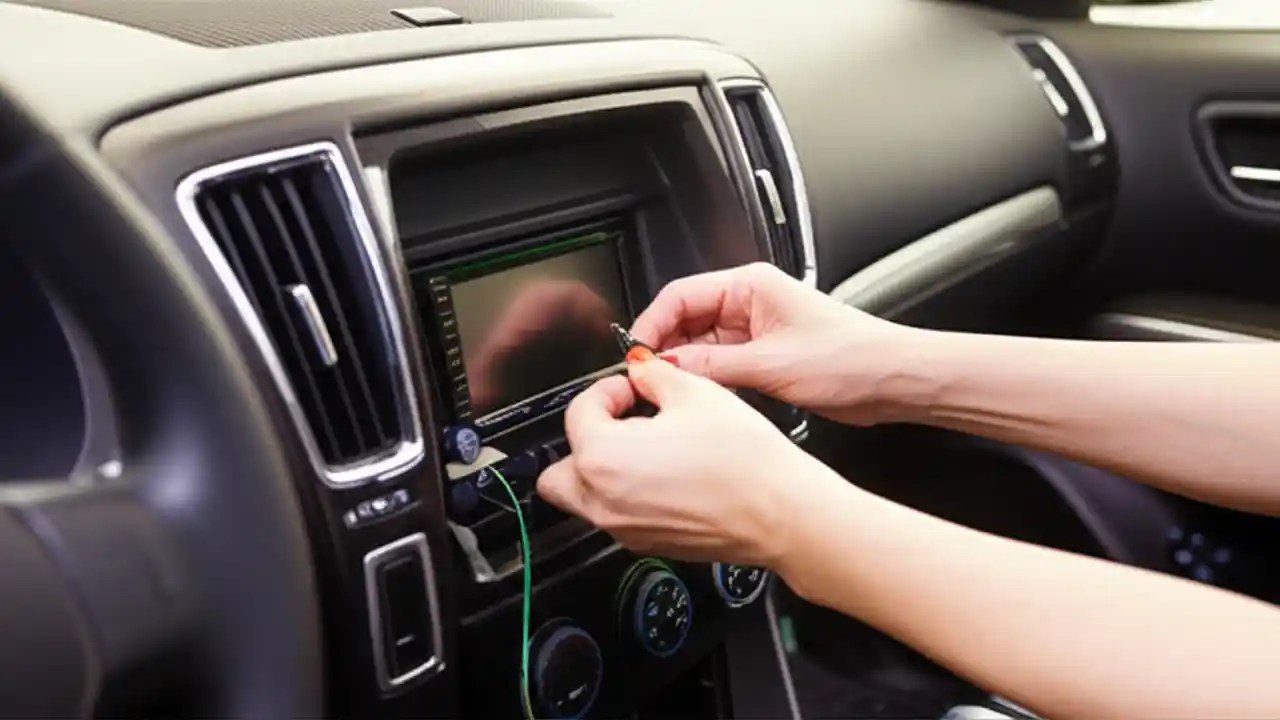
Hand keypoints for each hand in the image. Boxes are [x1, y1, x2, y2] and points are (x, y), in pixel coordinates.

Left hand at [536, 359, 829, 565]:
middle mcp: (602, 501)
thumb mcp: (695, 393)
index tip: (633, 388)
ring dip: (601, 469)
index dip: (608, 391)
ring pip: (583, 497)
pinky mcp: (646, 544)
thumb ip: (653, 375)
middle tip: (623, 420)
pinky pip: (615, 516)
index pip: (578, 412)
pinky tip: (667, 475)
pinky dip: (627, 495)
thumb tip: (641, 370)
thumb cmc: (744, 461)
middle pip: (560, 467)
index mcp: (603, 458)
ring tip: (646, 448)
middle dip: (587, 438)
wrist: (780, 512)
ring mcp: (623, 529)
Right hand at [631, 262, 917, 424]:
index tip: (636, 351)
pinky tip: (703, 395)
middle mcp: (751, 303)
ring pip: (701, 343)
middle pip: (686, 318)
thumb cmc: (854, 358)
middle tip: (647, 376)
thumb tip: (670, 364)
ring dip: (687, 365)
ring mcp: (756, 330)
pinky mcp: (764, 356)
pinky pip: (720, 363)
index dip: (652, 323)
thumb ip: (714, 364)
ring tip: (675, 389)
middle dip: (665, 346)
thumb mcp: (772, 364)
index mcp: (751, 286)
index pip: (680, 294)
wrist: (894, 380)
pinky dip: (707, 378)